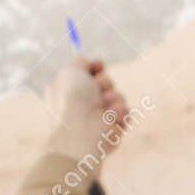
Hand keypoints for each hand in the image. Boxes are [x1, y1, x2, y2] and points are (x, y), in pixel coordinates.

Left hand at [44, 57, 130, 172]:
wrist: (81, 132)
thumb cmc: (72, 102)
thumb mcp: (70, 72)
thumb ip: (80, 62)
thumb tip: (87, 62)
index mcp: (69, 92)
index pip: (87, 75)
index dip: (95, 68)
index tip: (98, 66)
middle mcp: (83, 104)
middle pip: (105, 82)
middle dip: (105, 82)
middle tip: (97, 90)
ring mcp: (99, 117)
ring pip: (118, 96)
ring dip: (114, 97)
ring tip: (104, 106)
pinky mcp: (113, 128)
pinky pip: (126, 112)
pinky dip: (120, 112)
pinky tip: (111, 118)